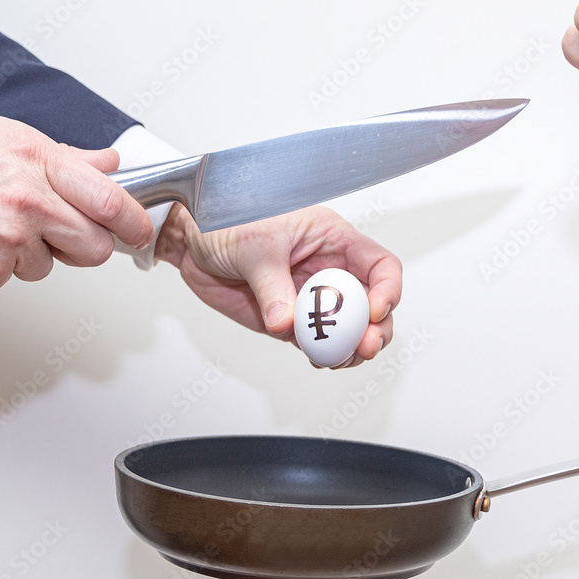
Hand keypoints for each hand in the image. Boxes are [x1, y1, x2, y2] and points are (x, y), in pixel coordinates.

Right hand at [0, 115, 153, 291]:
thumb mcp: (6, 138)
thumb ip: (65, 158)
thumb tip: (108, 164)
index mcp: (38, 164)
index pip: (109, 200)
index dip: (133, 221)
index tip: (138, 230)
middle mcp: (27, 202)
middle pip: (93, 247)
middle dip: (85, 246)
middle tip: (62, 234)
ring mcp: (6, 240)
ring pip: (49, 266)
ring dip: (31, 255)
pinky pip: (9, 279)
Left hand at [155, 204, 401, 367]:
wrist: (192, 239)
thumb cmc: (226, 219)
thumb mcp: (254, 245)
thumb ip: (272, 285)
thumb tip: (285, 321)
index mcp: (333, 239)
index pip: (379, 265)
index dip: (387, 289)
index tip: (373, 311)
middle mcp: (329, 270)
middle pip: (372, 304)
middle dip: (375, 329)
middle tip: (364, 347)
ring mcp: (312, 298)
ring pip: (349, 329)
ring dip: (351, 348)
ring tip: (340, 358)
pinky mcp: (290, 320)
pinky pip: (317, 342)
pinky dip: (323, 354)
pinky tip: (318, 359)